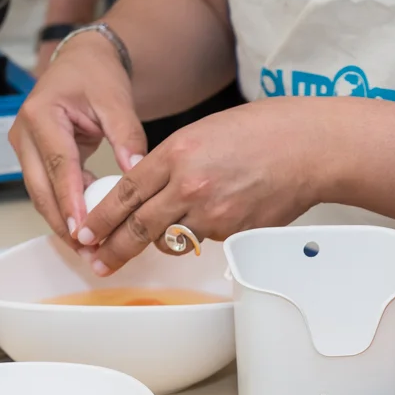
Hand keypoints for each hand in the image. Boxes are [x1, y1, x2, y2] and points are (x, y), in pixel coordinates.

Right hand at [9, 32, 146, 247]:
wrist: (81, 62)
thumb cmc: (97, 76)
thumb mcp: (116, 101)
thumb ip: (127, 136)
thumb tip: (135, 170)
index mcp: (41, 114)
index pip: (58, 165)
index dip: (70, 201)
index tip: (82, 230)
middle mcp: (25, 132)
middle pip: (41, 188)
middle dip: (63, 223)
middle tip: (87, 251)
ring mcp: (25, 146)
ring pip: (40, 194)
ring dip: (62, 222)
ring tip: (88, 249)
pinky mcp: (34, 157)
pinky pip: (47, 189)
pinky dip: (65, 209)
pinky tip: (87, 228)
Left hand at [76, 97, 327, 274]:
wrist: (308, 148)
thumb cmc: (263, 132)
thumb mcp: (203, 132)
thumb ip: (172, 162)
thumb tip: (150, 192)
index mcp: (177, 152)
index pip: (125, 193)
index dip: (101, 218)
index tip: (86, 233)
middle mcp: (190, 185)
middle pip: (139, 228)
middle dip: (114, 249)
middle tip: (97, 262)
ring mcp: (214, 213)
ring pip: (172, 239)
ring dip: (161, 241)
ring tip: (155, 241)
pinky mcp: (235, 233)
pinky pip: (207, 240)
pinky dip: (203, 233)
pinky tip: (219, 214)